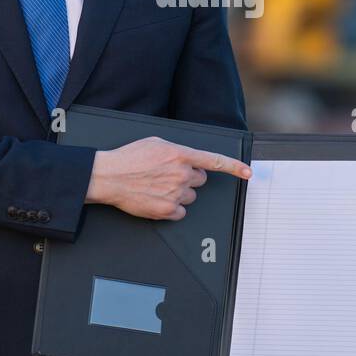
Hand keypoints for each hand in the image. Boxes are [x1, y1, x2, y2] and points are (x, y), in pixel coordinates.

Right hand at [85, 136, 251, 220]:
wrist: (108, 176)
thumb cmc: (128, 158)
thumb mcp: (155, 143)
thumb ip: (176, 150)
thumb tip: (187, 158)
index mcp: (180, 155)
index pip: (215, 161)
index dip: (235, 167)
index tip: (248, 172)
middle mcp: (181, 174)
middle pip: (200, 180)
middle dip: (189, 178)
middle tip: (170, 176)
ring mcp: (175, 194)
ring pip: (191, 197)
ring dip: (179, 193)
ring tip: (159, 187)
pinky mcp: (167, 210)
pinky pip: (181, 212)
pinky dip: (172, 208)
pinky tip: (157, 200)